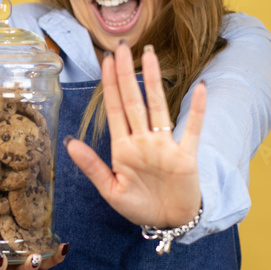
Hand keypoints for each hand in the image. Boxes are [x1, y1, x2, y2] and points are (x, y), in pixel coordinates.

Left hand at [65, 41, 204, 228]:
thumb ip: (92, 166)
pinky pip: (192, 128)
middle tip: (121, 46)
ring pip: (159, 106)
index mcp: (123, 147)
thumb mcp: (110, 190)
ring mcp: (165, 145)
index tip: (105, 61)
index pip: (114, 108)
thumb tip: (70, 142)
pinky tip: (200, 87)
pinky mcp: (186, 155)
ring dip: (154, 81)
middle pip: (134, 100)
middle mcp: (143, 140)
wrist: (169, 223)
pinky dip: (197, 109)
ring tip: (150, 55)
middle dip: (126, 73)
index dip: (109, 84)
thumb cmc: (139, 207)